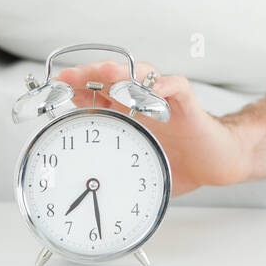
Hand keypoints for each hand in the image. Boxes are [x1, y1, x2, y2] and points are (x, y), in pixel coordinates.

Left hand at [55, 60, 252, 196]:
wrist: (216, 162)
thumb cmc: (177, 162)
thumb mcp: (136, 167)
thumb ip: (112, 173)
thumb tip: (80, 193)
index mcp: (124, 114)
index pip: (92, 93)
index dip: (71, 89)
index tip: (49, 90)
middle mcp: (141, 102)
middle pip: (111, 76)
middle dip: (88, 74)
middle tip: (68, 78)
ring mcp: (163, 100)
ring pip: (141, 73)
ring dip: (123, 72)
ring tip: (106, 75)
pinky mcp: (187, 105)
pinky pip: (176, 87)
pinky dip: (164, 86)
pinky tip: (153, 90)